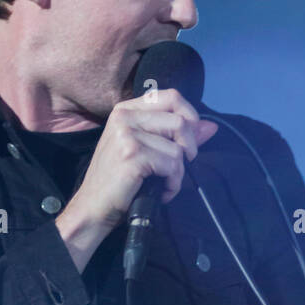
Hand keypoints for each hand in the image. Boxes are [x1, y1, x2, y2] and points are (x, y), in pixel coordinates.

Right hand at [55, 87, 217, 271]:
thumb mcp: (147, 152)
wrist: (93, 208)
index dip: (190, 115)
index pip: (171, 96)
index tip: (190, 140)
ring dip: (178, 172)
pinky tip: (160, 192)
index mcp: (126, 110)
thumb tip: (211, 127)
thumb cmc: (119, 182)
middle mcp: (125, 117)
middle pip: (180, 121)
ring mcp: (127, 134)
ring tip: (164, 183)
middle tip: (180, 167)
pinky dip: (172, 184)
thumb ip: (177, 136)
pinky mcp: (132, 155)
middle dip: (190, 147)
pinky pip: (172, 165)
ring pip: (178, 147)